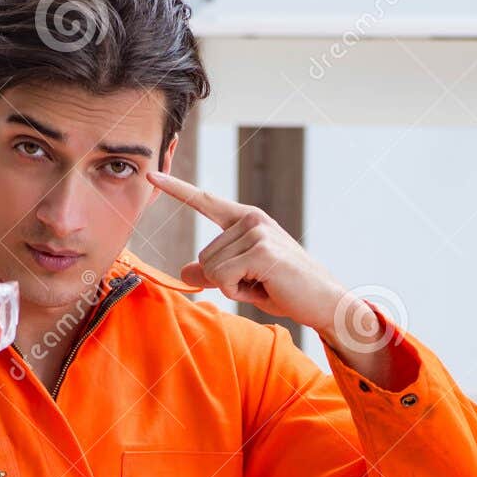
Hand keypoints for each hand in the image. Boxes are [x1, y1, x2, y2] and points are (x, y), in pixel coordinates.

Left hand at [145, 170, 347, 335]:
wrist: (324, 301)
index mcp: (246, 220)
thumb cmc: (285, 289)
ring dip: (234, 287)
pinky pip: (223, 278)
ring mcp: (257, 232)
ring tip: (264, 284)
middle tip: (259, 282)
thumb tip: (184, 271)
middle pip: (203, 256)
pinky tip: (265, 288)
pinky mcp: (261, 251)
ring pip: (211, 269)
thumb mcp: (243, 279)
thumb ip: (215, 272)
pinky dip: (238, 293)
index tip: (152, 175)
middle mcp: (250, 220)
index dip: (176, 188)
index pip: (205, 201)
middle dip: (225, 280)